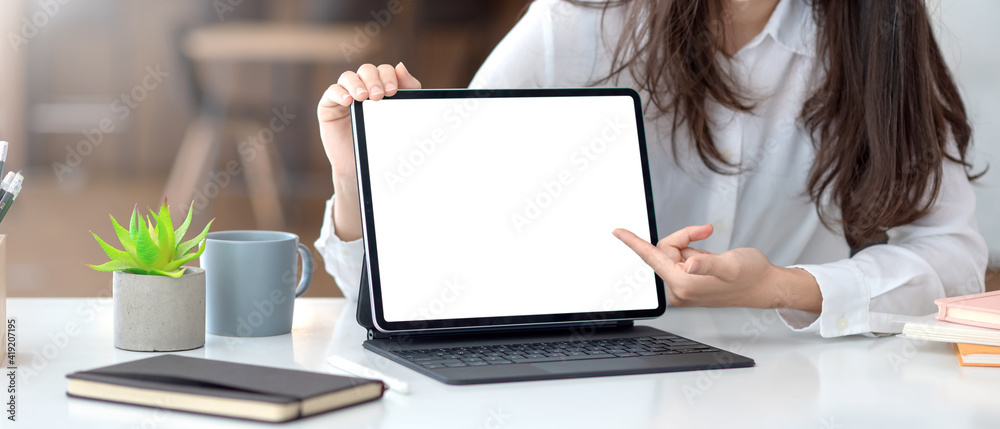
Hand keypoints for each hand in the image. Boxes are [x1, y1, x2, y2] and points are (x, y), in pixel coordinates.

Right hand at [317, 62, 421, 180]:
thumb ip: (407, 90)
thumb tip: (401, 66)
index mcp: (380, 87)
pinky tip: (348, 101)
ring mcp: (344, 95)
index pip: (384, 71)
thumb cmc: (382, 140)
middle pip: (366, 70)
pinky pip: (331, 91)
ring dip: (357, 83)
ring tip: (363, 97)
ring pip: (348, 76)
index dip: (388, 76)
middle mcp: (362, 87)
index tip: (393, 91)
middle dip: (374, 79)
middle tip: (379, 95)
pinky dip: (339, 93)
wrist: (366, 166)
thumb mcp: (399, 114)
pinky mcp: (329, 106)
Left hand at [612, 224, 820, 311]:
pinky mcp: (689, 281)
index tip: (618, 232)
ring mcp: (684, 286)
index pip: (652, 259)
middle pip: (665, 251)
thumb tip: (689, 264)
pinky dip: (693, 249)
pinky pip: (681, 257)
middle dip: (684, 238)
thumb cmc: (752, 276)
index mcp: (684, 285)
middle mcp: (680, 288)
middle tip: (706, 232)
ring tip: (713, 251)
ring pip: (673, 252)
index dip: (634, 243)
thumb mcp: (731, 265)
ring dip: (690, 244)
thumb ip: (707, 263)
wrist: (765, 285)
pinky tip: (710, 257)